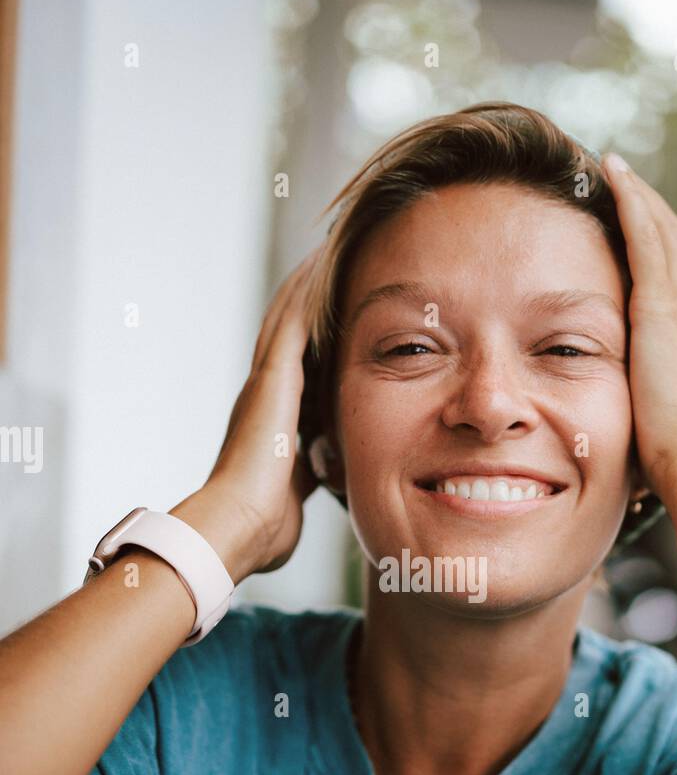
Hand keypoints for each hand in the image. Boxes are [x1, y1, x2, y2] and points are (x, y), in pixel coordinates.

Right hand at [177, 249, 321, 583]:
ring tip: (332, 246)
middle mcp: (266, 395)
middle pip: (291, 333)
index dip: (318, 341)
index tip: (339, 317)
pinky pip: (294, 321)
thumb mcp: (300, 495)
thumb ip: (313, 480)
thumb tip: (330, 485)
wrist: (238, 528)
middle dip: (311, 300)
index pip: (302, 371)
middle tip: (334, 261)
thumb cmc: (264, 527)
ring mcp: (266, 384)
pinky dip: (308, 290)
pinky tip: (325, 259)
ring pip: (290, 318)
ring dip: (309, 282)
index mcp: (275, 422)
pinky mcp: (273, 380)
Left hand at [602, 154, 676, 499]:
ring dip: (638, 193)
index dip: (652, 243)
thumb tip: (609, 425)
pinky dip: (632, 200)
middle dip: (646, 206)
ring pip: (661, 229)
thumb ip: (633, 405)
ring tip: (611, 164)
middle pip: (672, 241)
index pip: (671, 275)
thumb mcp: (648, 420)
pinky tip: (611, 171)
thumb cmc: (668, 459)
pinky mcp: (660, 306)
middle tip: (618, 176)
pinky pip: (646, 236)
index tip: (629, 221)